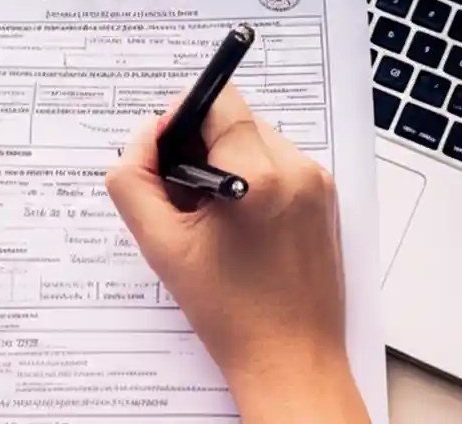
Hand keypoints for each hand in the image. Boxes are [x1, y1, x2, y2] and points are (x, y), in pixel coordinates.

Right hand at [105, 86, 367, 422]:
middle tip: (183, 198)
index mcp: (257, 177)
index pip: (220, 102)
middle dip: (202, 146)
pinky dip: (253, 181)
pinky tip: (240, 227)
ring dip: (227, 162)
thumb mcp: (160, 244)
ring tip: (213, 219)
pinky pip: (280, 165)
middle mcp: (298, 170)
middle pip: (237, 120)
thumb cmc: (228, 312)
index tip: (166, 151)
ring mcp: (319, 184)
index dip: (184, 116)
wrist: (289, 359)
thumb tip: (146, 134)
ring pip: (257, 141)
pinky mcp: (327, 199)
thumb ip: (134, 178)